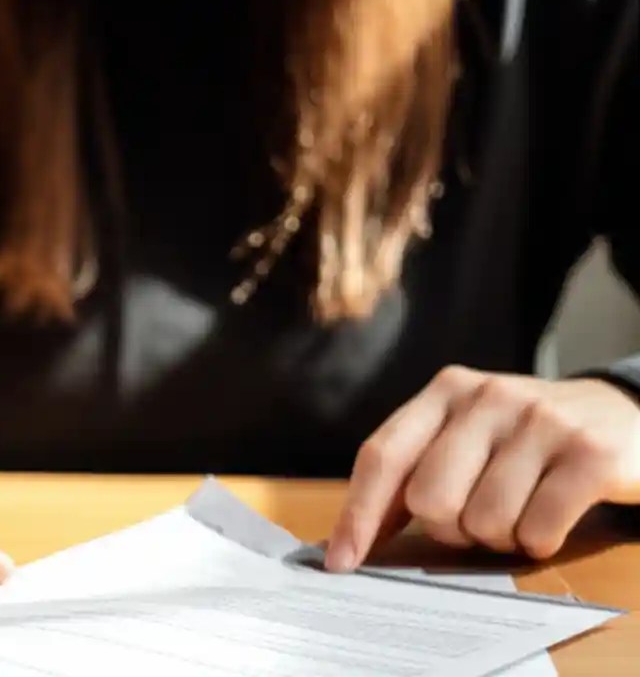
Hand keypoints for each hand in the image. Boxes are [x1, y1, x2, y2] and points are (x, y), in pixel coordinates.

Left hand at [327, 366, 639, 570]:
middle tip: (480, 516)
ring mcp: (541, 421)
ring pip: (483, 521)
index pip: (382, 456)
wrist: (624, 414)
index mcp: (446, 391)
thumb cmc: (527, 441)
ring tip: (522, 509)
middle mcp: (488, 396)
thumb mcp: (468, 437)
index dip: (358, 515)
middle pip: (429, 499)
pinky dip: (539, 541)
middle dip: (450, 528)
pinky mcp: (590, 453)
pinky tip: (552, 518)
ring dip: (500, 537)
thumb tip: (350, 540)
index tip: (341, 562)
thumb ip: (414, 471)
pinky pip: (537, 530)